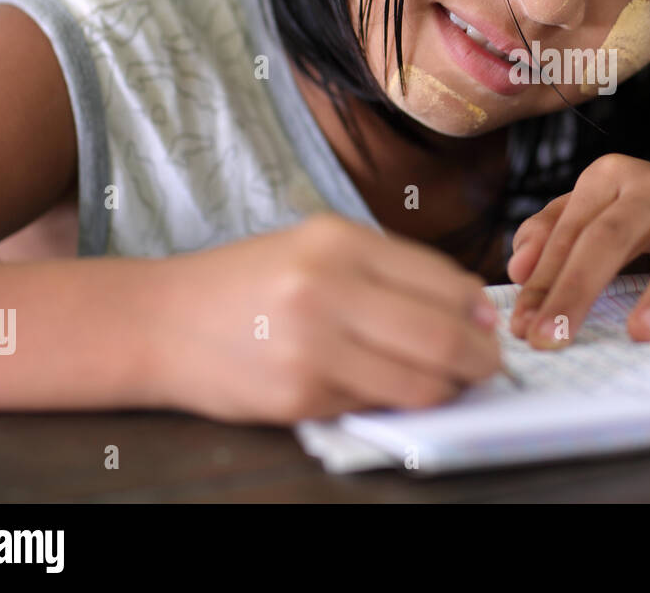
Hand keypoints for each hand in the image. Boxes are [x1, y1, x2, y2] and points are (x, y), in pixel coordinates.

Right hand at [152, 213, 502, 423]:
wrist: (160, 321)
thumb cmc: (250, 281)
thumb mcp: (320, 247)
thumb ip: (394, 271)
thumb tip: (474, 310)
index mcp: (339, 242)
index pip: (443, 282)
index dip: (479, 311)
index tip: (488, 325)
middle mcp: (326, 290)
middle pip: (441, 337)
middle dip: (479, 358)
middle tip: (487, 365)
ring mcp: (311, 349)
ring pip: (419, 384)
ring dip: (449, 388)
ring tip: (447, 381)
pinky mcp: (299, 398)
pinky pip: (376, 406)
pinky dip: (395, 402)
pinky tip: (386, 387)